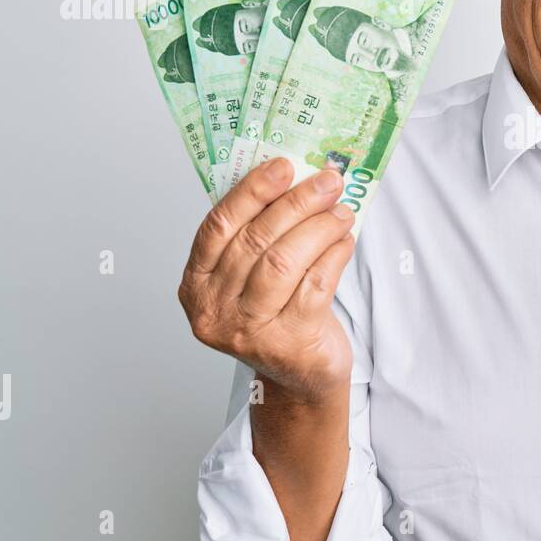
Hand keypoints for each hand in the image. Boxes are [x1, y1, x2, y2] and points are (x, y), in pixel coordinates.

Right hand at [177, 158, 356, 404]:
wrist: (301, 375)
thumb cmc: (278, 315)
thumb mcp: (251, 277)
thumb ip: (257, 235)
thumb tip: (294, 178)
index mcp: (195, 285)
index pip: (218, 226)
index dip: (251, 191)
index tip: (283, 165)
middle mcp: (213, 310)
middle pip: (255, 240)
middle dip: (296, 203)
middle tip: (328, 181)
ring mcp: (247, 330)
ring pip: (284, 261)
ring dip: (318, 227)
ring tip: (341, 211)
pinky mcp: (287, 343)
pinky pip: (315, 285)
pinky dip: (333, 255)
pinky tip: (345, 240)